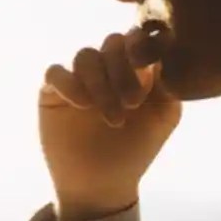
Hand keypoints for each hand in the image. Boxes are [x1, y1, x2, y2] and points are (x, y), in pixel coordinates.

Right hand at [41, 26, 181, 220]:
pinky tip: (82, 106)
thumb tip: (162, 49)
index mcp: (135, 68)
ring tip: (112, 116)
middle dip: (123, 69)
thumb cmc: (136, 150)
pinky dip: (69, 83)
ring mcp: (78, 79)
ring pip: (85, 55)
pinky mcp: (52, 94)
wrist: (101, 183)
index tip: (148, 66)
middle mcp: (106, 68)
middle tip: (133, 103)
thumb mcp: (164, 115)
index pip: (138, 37)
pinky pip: (55, 72)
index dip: (142, 43)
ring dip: (100, 83)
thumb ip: (168, 80)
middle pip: (112, 42)